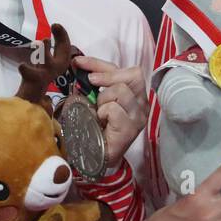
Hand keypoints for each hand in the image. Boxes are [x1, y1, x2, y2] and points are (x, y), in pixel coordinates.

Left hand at [73, 55, 149, 170]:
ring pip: (122, 91)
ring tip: (99, 112)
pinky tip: (101, 123)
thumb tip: (79, 66)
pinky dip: (103, 113)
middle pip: (134, 75)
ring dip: (103, 99)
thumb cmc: (97, 128)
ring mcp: (138, 116)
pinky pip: (114, 109)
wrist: (99, 158)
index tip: (78, 62)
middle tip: (91, 82)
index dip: (100, 63)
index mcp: (135, 95)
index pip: (125, 70)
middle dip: (108, 76)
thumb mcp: (95, 101)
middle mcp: (141, 104)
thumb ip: (94, 86)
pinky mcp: (131, 128)